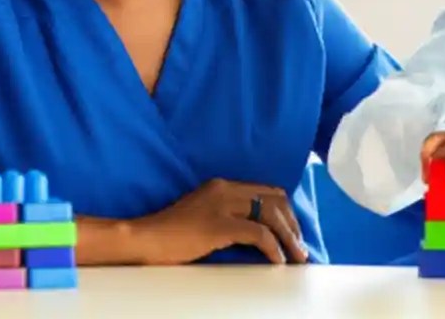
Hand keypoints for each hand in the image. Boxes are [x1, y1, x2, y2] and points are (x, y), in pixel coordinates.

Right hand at [129, 178, 307, 264]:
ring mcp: (222, 205)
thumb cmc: (172, 234)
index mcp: (223, 185)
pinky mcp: (218, 225)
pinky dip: (273, 248)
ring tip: (296, 256)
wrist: (145, 239)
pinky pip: (258, 234)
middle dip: (292, 225)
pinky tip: (277, 260)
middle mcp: (225, 189)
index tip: (292, 233)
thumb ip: (229, 215)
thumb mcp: (205, 215)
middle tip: (299, 248)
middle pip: (275, 201)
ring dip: (289, 238)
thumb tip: (258, 233)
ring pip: (271, 216)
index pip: (267, 191)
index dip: (286, 212)